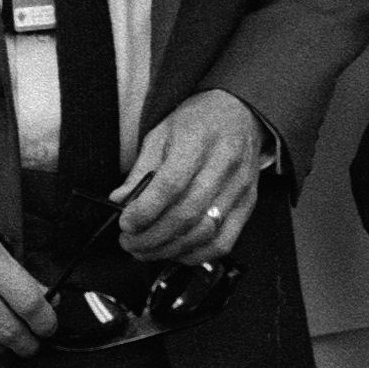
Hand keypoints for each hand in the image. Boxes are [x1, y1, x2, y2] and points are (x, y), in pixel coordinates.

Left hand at [112, 91, 266, 264]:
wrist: (239, 113)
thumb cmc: (198, 122)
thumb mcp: (161, 133)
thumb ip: (141, 169)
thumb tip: (121, 200)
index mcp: (199, 140)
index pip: (171, 184)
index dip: (145, 210)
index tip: (125, 223)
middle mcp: (224, 164)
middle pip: (187, 213)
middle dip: (152, 236)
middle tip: (129, 242)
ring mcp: (239, 188)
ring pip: (204, 233)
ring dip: (169, 249)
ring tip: (145, 249)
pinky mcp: (247, 205)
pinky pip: (223, 242)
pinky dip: (195, 254)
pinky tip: (175, 251)